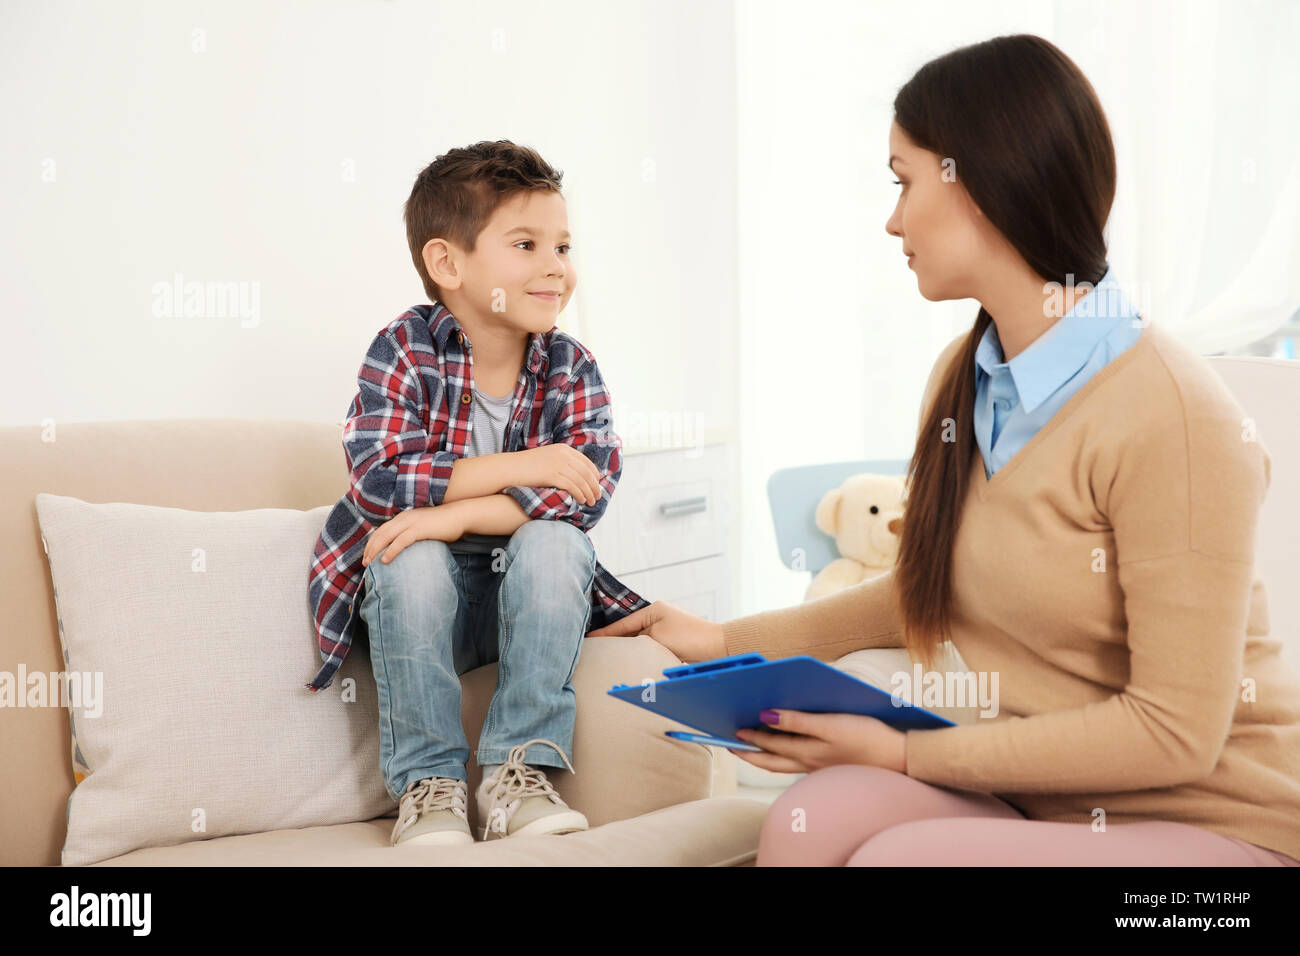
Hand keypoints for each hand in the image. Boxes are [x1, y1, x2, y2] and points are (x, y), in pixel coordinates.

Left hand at [361, 505, 463, 567]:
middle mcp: (404, 517)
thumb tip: (406, 545)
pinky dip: (391, 551)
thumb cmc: (444, 523)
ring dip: (375, 551)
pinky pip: (400, 541)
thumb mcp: (424, 526)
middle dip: (369, 548)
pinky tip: (385, 561)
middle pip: (380, 533)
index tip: (367, 555)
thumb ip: (413, 532)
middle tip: (364, 563)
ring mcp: (411, 522)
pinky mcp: (419, 529)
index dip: (372, 543)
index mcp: (404, 516)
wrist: (460, 515)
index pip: (381, 529)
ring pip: (386, 537)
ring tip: (369, 563)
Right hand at [509, 445, 602, 505]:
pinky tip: (581, 501)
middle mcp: (563, 454)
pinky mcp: (552, 475)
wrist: (510, 468)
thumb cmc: (527, 466)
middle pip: (586, 472)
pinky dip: (579, 494)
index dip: (595, 474)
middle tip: (598, 496)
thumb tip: (575, 473)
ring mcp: (558, 464)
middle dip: (595, 486)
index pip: (586, 462)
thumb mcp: (547, 458)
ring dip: (589, 492)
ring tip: (591, 502)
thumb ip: (561, 461)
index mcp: (563, 449)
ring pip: (581, 480)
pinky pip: (572, 486)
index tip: (598, 484)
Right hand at [587, 600, 726, 662]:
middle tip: (592, 650)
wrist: (717, 649)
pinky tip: (628, 663)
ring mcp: (663, 631)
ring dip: (626, 650)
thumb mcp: (657, 637)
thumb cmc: (689, 638)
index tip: (588, 639)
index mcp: (653, 611)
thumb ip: (637, 641)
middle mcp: (657, 618)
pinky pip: (648, 650)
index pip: (622, 624)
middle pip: (628, 632)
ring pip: (637, 642)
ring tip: (606, 658)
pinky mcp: (670, 644)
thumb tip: (625, 648)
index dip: (604, 633)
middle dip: (613, 642)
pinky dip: (638, 655)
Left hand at [730, 710, 907, 774]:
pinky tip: (783, 745)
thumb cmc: (866, 737)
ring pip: (782, 763)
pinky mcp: (829, 763)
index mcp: (806, 752)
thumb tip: (766, 716)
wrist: (898, 757)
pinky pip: (797, 760)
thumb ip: (797, 721)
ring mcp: (818, 766)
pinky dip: (783, 754)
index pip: (769, 745)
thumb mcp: (831, 725)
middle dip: (749, 752)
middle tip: (731, 744)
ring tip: (750, 746)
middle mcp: (808, 763)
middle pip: (770, 761)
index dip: (748, 737)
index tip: (731, 729)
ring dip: (764, 755)